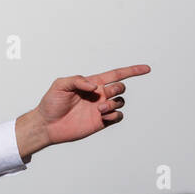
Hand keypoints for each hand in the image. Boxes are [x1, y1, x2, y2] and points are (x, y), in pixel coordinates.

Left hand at [32, 64, 150, 146]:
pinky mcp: (101, 121)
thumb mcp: (60, 85)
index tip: (146, 69)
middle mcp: (99, 95)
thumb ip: (77, 80)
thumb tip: (95, 86)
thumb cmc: (51, 103)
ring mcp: (101, 108)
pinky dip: (115, 115)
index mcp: (92, 83)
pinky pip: (118, 116)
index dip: (132, 71)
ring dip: (113, 103)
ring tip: (99, 109)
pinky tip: (103, 116)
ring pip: (120, 102)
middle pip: (120, 87)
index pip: (116, 74)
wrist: (47, 124)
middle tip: (101, 96)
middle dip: (115, 89)